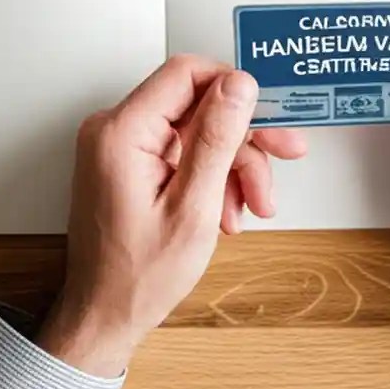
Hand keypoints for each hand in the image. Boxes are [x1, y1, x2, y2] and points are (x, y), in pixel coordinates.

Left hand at [35, 55, 305, 376]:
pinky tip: (226, 210)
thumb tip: (239, 84)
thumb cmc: (138, 276)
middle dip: (244, 136)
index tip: (270, 117)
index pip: (187, 73)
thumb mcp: (193, 207)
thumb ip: (217, 138)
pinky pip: (182, 150)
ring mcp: (120, 146)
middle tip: (284, 154)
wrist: (105, 315)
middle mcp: (114, 130)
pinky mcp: (129, 162)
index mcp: (121, 133)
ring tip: (251, 206)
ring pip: (197, 129)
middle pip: (197, 103)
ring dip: (233, 164)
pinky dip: (211, 176)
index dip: (235, 89)